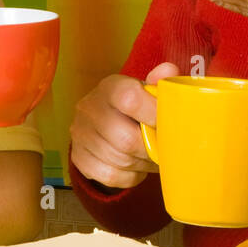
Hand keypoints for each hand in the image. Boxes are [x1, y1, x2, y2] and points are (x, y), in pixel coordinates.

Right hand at [69, 63, 178, 188]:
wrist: (103, 121)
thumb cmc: (133, 106)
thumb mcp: (146, 91)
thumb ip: (160, 83)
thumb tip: (169, 70)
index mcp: (110, 86)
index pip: (129, 99)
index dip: (153, 115)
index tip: (167, 125)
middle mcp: (89, 107)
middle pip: (125, 139)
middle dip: (150, 150)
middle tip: (163, 150)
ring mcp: (80, 133)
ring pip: (119, 160)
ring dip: (141, 164)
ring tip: (151, 158)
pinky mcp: (78, 157)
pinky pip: (109, 176)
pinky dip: (128, 176)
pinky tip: (134, 167)